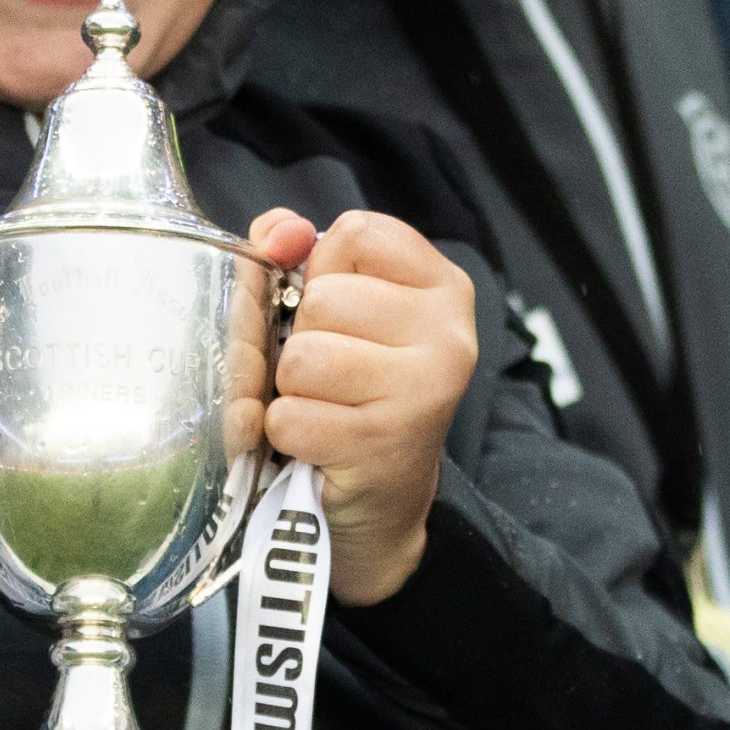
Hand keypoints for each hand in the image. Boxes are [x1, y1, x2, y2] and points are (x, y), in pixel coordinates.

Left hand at [256, 208, 476, 606]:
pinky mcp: (385, 443)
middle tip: (330, 374)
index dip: (322, 271)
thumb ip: (297, 249)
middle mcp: (448, 334)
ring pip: (303, 358)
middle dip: (303, 339)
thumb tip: (280, 231)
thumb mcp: (336, 307)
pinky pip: (290, 416)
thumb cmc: (350, 388)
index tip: (339, 314)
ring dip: (292, 388)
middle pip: (322, 299)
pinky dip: (287, 432)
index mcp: (443, 286)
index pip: (355, 233)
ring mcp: (424, 390)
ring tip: (325, 405)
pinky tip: (320, 441)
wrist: (380, 498)